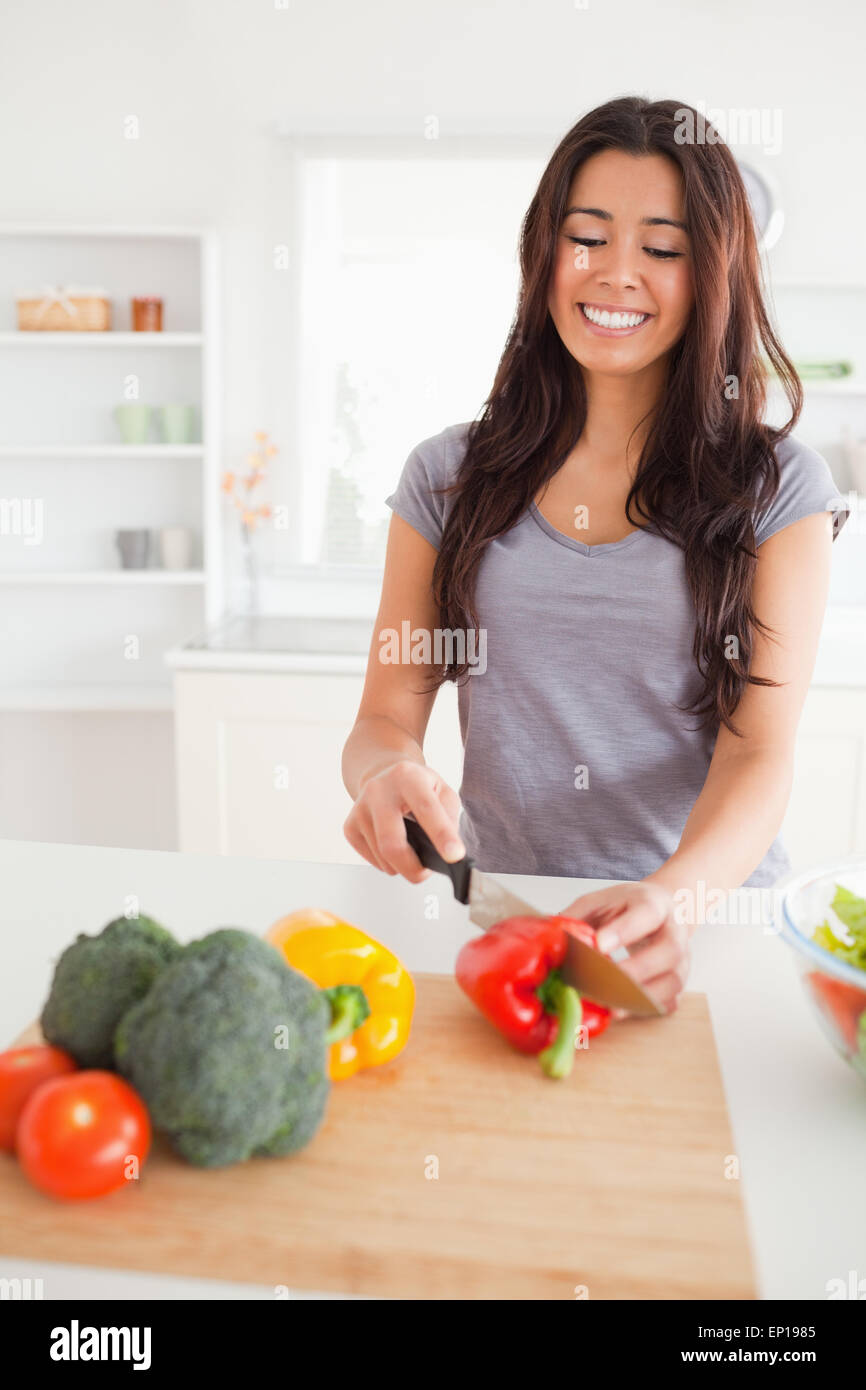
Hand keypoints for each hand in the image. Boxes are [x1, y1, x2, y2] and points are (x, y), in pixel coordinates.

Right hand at [343, 760, 463, 882]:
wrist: (383, 775)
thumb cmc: (417, 786)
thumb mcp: (442, 791)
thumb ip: (450, 817)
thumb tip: (449, 850)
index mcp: (407, 777)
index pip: (426, 808)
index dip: (442, 834)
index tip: (454, 855)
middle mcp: (379, 790)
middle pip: (392, 843)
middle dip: (412, 867)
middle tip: (424, 873)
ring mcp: (360, 809)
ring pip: (382, 857)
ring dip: (401, 865)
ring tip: (411, 849)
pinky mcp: (349, 827)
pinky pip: (371, 860)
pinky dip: (387, 862)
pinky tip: (393, 845)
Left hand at [558, 879, 690, 1015]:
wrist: (662, 910)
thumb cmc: (627, 908)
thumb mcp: (600, 901)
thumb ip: (577, 916)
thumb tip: (550, 937)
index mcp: (654, 902)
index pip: (647, 913)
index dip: (625, 931)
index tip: (600, 945)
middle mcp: (674, 930)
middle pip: (669, 950)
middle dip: (637, 969)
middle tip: (605, 982)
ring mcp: (682, 958)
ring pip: (673, 981)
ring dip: (641, 996)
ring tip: (610, 1005)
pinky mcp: (677, 982)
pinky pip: (669, 1001)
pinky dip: (645, 1009)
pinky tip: (622, 1010)